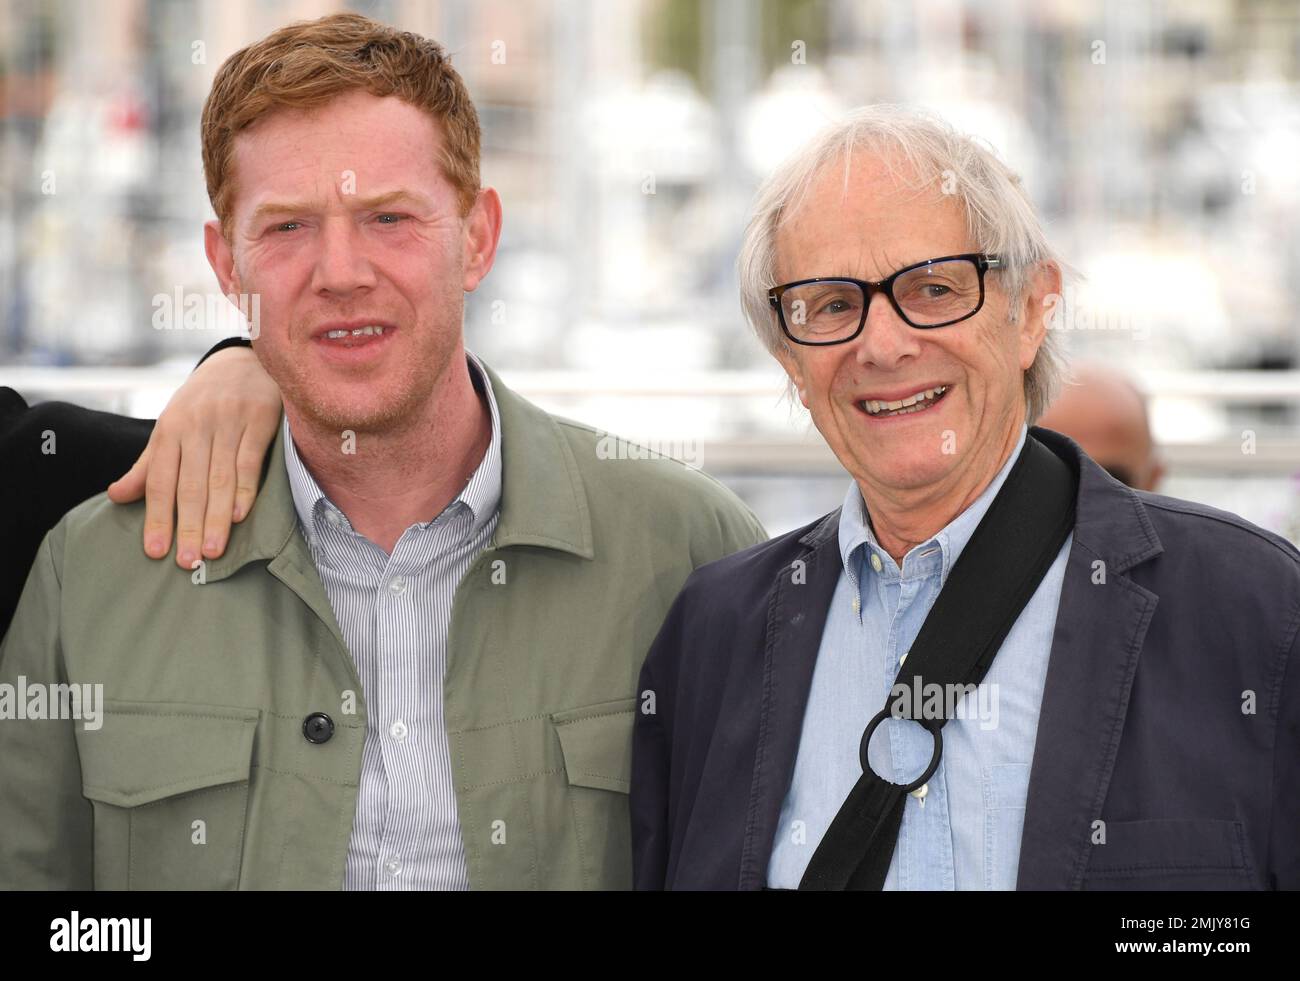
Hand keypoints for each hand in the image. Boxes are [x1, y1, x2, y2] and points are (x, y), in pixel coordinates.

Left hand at [107, 345, 281, 568]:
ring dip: (217, 517)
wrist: (242, 361)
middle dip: (188, 526)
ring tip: (214, 551)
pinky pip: (250, 460)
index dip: (157, 517)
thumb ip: (148, 465)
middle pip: (190, 484)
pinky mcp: (260, 419)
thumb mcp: (171, 427)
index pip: (159, 481)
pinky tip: (241, 516)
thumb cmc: (203, 403)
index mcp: (170, 429)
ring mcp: (229, 421)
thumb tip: (116, 497)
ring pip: (219, 477)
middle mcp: (196, 425)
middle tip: (188, 562)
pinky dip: (245, 489)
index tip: (155, 552)